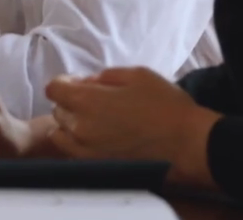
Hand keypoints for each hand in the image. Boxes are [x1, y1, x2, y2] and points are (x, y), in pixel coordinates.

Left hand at [46, 68, 220, 188]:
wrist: (188, 145)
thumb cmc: (166, 107)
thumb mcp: (137, 75)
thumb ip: (104, 76)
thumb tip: (87, 82)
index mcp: (87, 101)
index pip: (53, 88)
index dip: (64, 82)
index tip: (79, 83)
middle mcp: (79, 127)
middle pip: (58, 110)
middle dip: (71, 102)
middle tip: (94, 100)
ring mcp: (86, 151)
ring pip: (62, 133)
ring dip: (72, 124)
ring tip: (95, 121)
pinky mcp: (97, 167)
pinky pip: (73, 152)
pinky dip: (78, 143)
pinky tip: (98, 138)